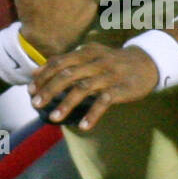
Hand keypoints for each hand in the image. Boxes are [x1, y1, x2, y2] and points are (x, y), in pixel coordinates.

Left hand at [30, 42, 159, 130]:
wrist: (147, 63)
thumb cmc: (112, 62)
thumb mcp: (90, 56)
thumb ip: (65, 63)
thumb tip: (35, 72)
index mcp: (86, 52)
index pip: (59, 62)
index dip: (44, 76)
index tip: (31, 90)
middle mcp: (96, 61)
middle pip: (67, 75)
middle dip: (49, 90)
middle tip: (36, 104)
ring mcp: (109, 75)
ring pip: (83, 88)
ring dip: (66, 104)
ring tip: (54, 118)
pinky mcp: (121, 88)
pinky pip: (104, 102)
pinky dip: (92, 114)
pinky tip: (82, 126)